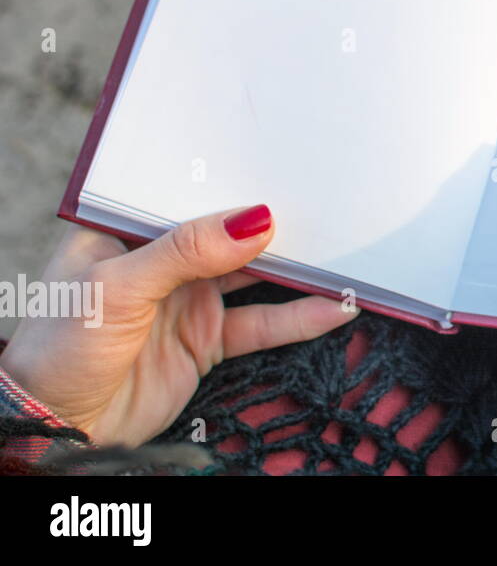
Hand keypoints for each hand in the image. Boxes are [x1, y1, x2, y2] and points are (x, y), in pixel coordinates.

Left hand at [0, 206, 356, 446]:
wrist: (55, 428)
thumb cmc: (60, 347)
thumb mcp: (118, 286)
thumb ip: (188, 250)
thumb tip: (256, 220)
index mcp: (126, 229)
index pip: (187, 194)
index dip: (232, 180)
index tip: (283, 166)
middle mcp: (162, 260)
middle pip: (230, 234)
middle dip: (276, 223)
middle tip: (328, 206)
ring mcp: (188, 300)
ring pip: (255, 277)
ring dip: (297, 271)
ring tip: (345, 257)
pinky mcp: (207, 340)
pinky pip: (262, 323)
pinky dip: (299, 318)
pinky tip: (332, 309)